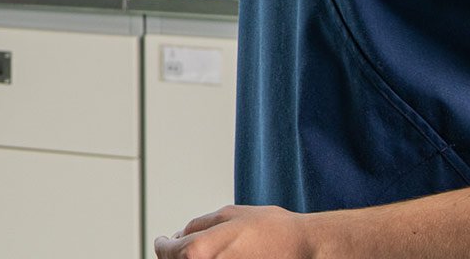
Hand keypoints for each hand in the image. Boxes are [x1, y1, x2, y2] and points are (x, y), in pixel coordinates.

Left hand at [157, 205, 315, 257]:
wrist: (306, 251)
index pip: (164, 252)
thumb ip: (198, 225)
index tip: (164, 241)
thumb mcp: (230, 215)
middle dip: (177, 254)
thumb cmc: (273, 232)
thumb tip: (177, 235)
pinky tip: (225, 258)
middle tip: (185, 246)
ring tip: (212, 251)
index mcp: (197, 252)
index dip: (163, 244)